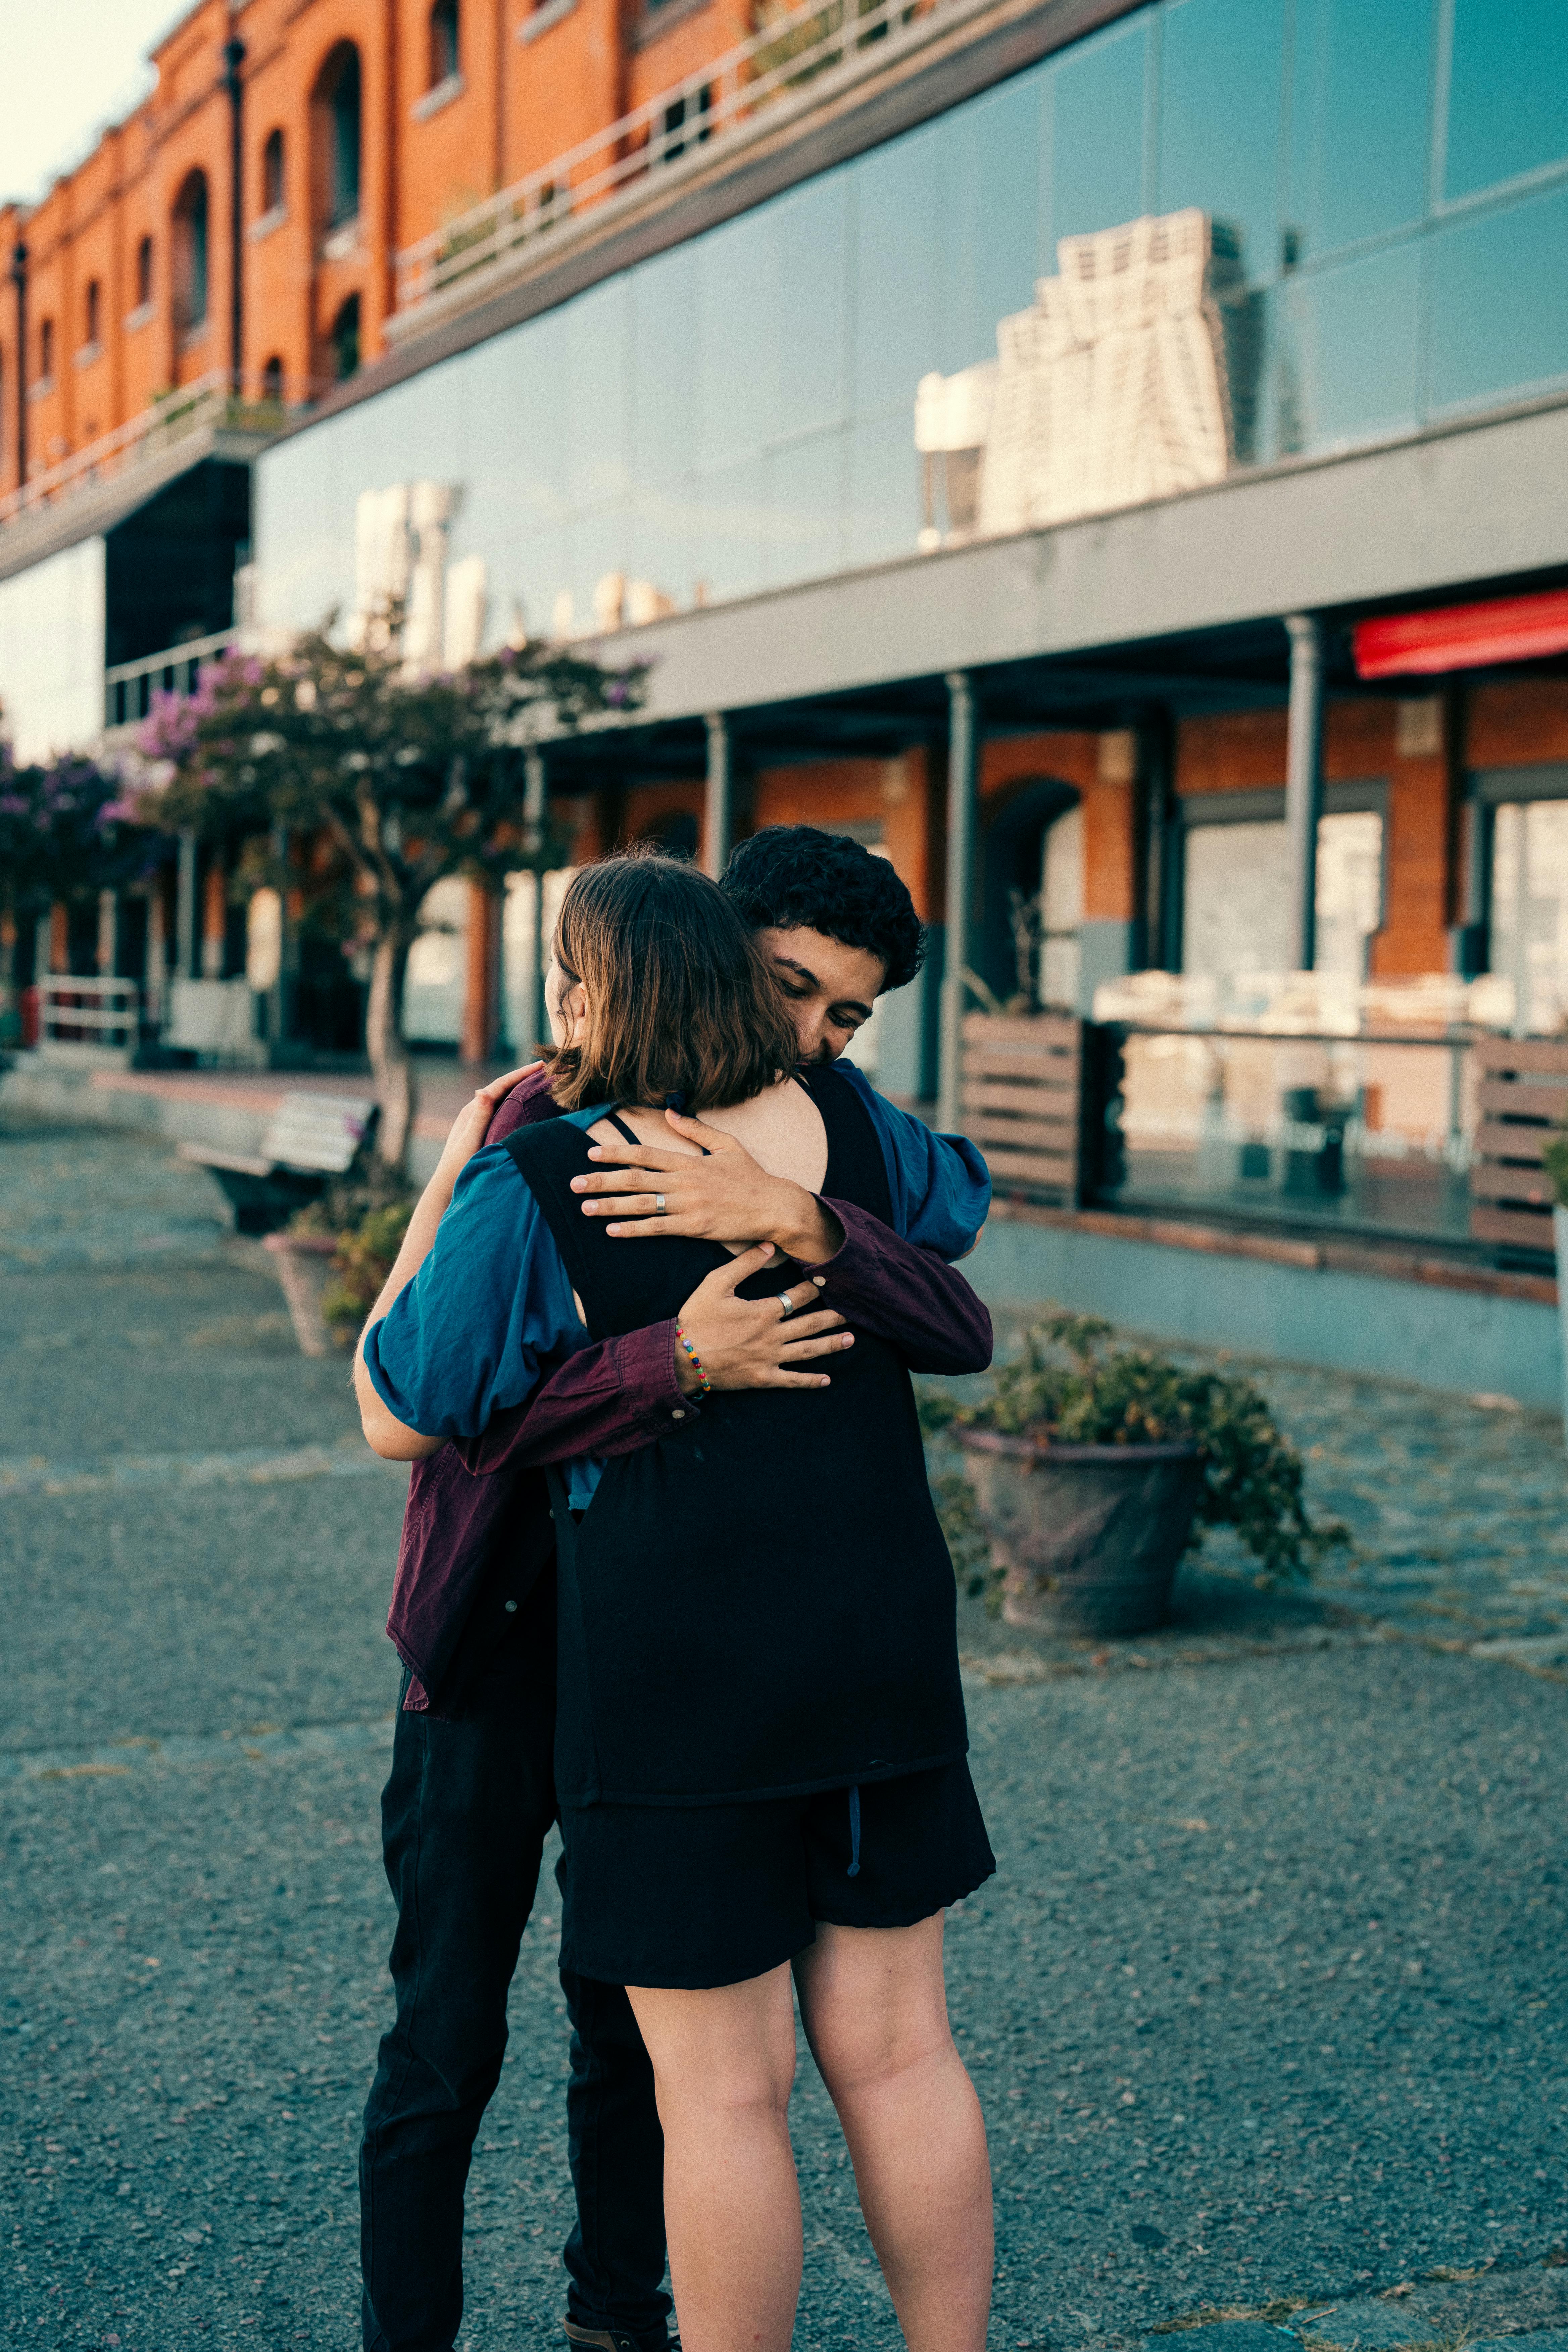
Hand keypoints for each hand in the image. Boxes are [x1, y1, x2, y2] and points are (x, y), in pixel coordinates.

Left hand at [429, 1062, 544, 1196]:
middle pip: (503, 1088)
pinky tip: (526, 1106)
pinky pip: (503, 1110)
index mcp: (473, 1109)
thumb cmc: (459, 1165)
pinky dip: (516, 1103)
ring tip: (540, 1082)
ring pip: (503, 1098)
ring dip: (520, 1088)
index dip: (521, 1074)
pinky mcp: (482, 1129)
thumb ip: (479, 1117)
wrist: (447, 1183)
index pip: (500, 1085)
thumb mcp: (470, 1141)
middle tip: (546, 1069)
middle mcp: (475, 1111)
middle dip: (523, 1077)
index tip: (540, 1065)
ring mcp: (478, 1120)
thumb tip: (483, 1090)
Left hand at [571, 1108, 842, 1263]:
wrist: (775, 1206)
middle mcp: (684, 1181)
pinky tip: (612, 1230)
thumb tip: (670, 1112)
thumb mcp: (727, 1145)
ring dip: (609, 1205)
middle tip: (574, 1182)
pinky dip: (633, 1229)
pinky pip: (657, 1228)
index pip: (644, 1154)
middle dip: (601, 1180)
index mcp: (689, 1161)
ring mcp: (688, 1205)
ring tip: (584, 1206)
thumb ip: (696, 1130)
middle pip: (634, 1178)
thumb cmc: (751, 1177)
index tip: (591, 1154)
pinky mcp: (695, 1228)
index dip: (616, 1154)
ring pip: (641, 1204)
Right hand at [673, 1243, 855, 1391]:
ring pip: (807, 1351)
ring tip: (850, 1339)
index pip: (798, 1296)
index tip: (830, 1280)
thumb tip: (769, 1245)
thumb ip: (744, 1264)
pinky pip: (791, 1381)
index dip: (816, 1288)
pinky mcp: (762, 1378)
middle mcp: (772, 1336)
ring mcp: (769, 1359)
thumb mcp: (716, 1283)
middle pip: (810, 1324)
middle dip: (833, 1316)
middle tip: (854, 1310)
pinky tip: (826, 1381)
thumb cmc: (696, 1318)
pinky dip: (809, 1381)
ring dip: (830, 1345)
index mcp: (763, 1312)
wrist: (680, 1357)